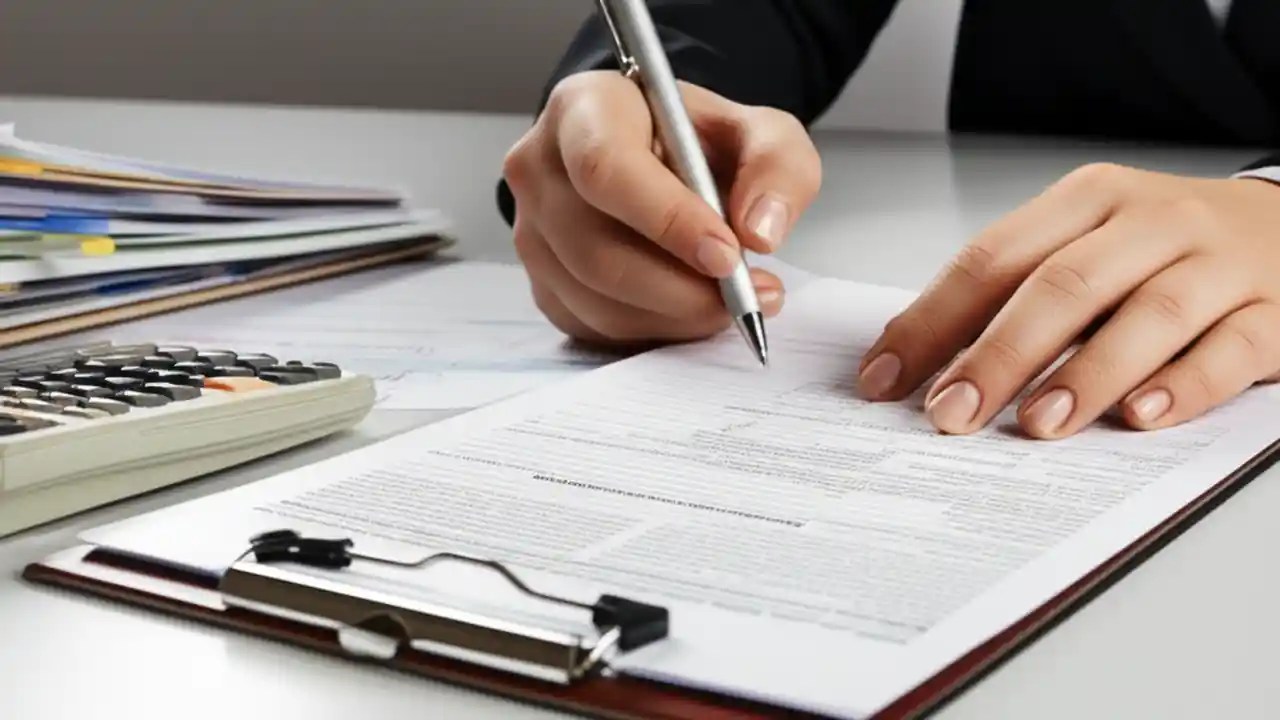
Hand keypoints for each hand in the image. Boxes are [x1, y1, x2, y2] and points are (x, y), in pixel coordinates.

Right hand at [501, 71, 820, 345]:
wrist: (664, 164)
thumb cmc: (699, 143)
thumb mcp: (759, 132)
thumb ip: (777, 167)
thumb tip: (759, 231)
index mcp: (583, 109)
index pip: (606, 168)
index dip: (666, 220)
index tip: (728, 254)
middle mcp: (540, 169)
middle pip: (595, 249)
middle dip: (681, 288)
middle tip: (747, 295)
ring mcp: (532, 232)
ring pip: (596, 298)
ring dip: (676, 315)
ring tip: (733, 300)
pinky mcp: (543, 284)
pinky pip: (596, 327)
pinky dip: (656, 331)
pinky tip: (694, 308)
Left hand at [856, 163, 1279, 437]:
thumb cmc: (1162, 248)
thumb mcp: (1085, 245)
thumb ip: (1011, 292)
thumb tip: (917, 357)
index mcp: (1087, 200)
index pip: (992, 259)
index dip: (931, 321)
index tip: (884, 378)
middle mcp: (1150, 223)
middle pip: (1063, 286)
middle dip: (998, 355)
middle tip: (951, 414)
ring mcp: (1217, 265)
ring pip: (1148, 315)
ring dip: (1086, 374)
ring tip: (1037, 423)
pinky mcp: (1274, 312)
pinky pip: (1230, 350)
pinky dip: (1183, 386)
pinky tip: (1139, 417)